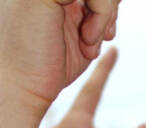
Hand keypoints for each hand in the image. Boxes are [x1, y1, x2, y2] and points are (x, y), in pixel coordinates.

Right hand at [0, 0, 119, 111]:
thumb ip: (95, 14)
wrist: (20, 86)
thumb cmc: (46, 67)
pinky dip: (101, 15)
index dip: (109, 6)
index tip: (109, 34)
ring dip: (105, 14)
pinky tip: (86, 38)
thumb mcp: (80, 34)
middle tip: (105, 36)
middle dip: (110, 9)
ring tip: (89, 41)